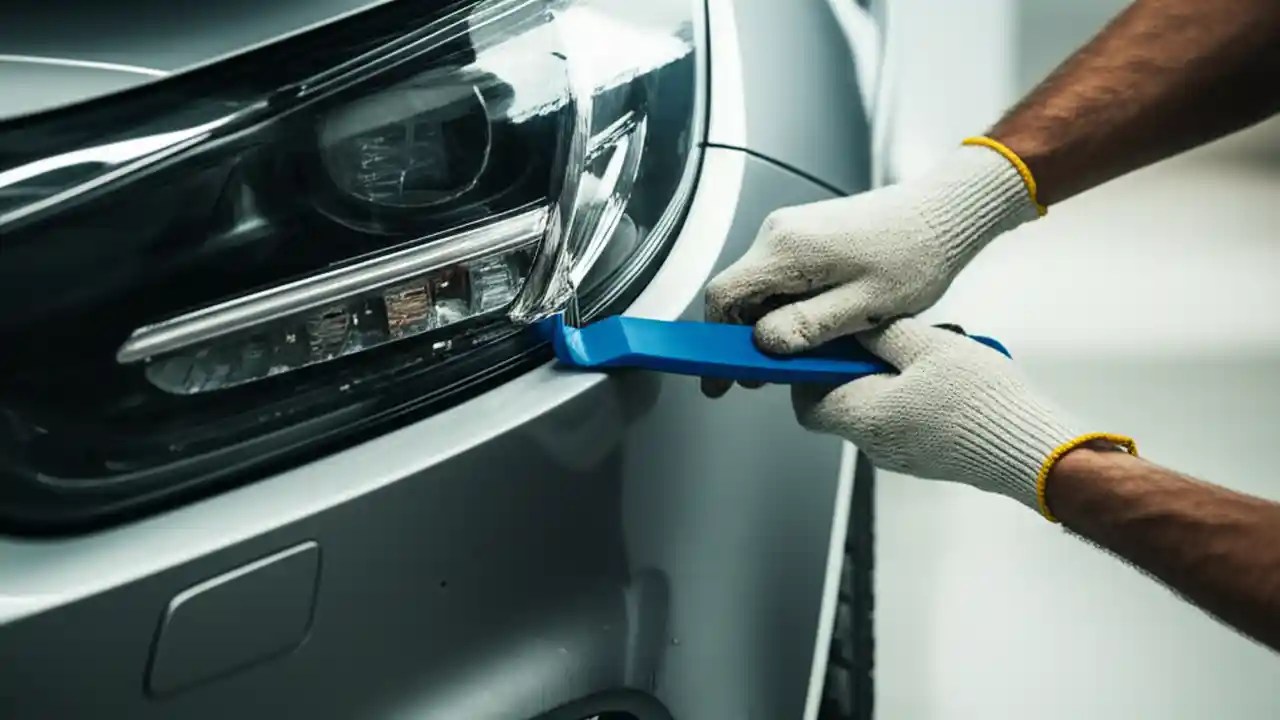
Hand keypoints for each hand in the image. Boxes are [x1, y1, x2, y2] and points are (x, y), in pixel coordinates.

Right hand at [703, 145, 1038, 396]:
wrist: (943, 212)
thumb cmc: (916, 254)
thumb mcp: (865, 306)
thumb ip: (809, 326)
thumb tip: (766, 344)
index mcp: (787, 249)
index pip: (723, 296)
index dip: (717, 341)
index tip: (723, 375)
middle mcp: (778, 232)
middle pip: (739, 294)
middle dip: (750, 338)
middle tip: (776, 374)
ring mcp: (790, 230)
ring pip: (760, 288)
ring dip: (774, 322)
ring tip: (812, 349)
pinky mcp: (805, 234)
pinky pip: (780, 277)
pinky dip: (788, 305)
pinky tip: (821, 324)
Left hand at [792, 318, 1078, 512]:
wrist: (1029, 450)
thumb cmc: (979, 401)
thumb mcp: (927, 346)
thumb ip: (883, 334)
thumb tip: (855, 328)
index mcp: (864, 418)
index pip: (807, 403)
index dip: (807, 375)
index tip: (824, 346)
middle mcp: (874, 444)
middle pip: (843, 404)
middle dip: (858, 368)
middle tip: (888, 340)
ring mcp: (901, 455)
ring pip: (877, 410)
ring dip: (891, 379)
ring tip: (927, 353)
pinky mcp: (926, 458)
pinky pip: (904, 422)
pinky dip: (911, 397)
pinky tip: (944, 377)